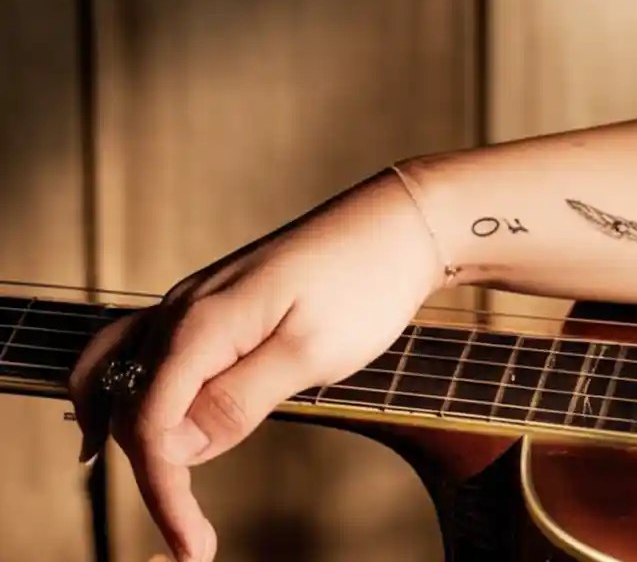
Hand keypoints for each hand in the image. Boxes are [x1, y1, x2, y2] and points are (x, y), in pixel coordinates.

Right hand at [69, 171, 442, 561]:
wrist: (396, 227)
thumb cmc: (365, 283)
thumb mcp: (311, 352)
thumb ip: (239, 399)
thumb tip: (178, 448)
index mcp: (203, 323)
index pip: (150, 423)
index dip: (164, 492)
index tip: (193, 547)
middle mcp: (182, 309)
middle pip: (130, 406)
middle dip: (152, 476)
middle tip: (191, 537)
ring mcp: (192, 303)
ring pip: (120, 376)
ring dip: (125, 437)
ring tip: (154, 493)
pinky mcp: (211, 306)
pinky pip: (141, 351)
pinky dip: (122, 393)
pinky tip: (128, 420)